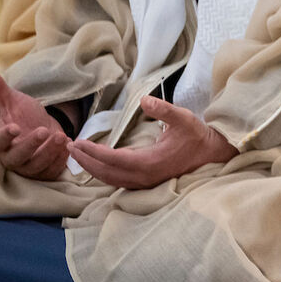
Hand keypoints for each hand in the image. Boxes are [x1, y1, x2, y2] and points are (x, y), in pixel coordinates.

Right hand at [0, 68, 69, 181]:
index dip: (4, 136)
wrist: (44, 128)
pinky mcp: (44, 173)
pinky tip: (69, 146)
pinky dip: (61, 161)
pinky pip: (52, 172)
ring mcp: (28, 168)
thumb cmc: (24, 116)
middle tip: (44, 131)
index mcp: (0, 142)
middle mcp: (11, 158)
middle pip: (17, 158)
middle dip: (31, 145)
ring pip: (36, 167)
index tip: (15, 127)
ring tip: (62, 136)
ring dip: (50, 153)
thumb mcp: (14, 101)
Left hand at [65, 96, 236, 189]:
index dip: (92, 152)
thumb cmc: (197, 136)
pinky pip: (116, 180)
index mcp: (149, 162)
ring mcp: (144, 182)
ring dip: (91, 168)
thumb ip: (164, 109)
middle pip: (105, 172)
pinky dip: (102, 173)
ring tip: (76, 155)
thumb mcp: (184, 118)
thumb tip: (145, 99)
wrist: (212, 155)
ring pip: (109, 179)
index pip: (112, 159)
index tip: (77, 142)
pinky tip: (95, 164)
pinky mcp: (145, 182)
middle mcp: (143, 176)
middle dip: (85, 160)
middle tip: (69, 146)